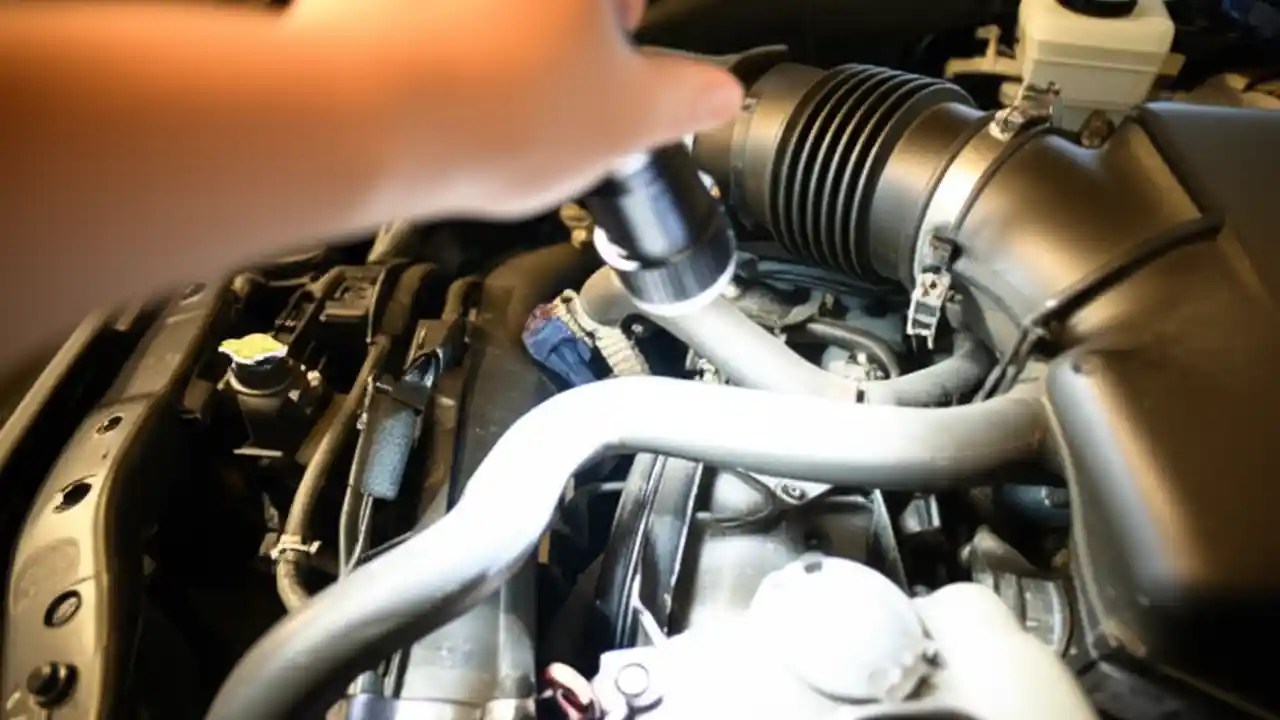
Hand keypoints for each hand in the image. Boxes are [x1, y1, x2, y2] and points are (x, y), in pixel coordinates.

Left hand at [287, 0, 743, 218]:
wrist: (359, 126)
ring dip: (492, 35)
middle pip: (550, 0)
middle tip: (551, 86)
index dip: (622, 15)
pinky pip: (419, 18)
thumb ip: (684, 100)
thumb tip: (715, 95)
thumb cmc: (486, 113)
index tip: (612, 51)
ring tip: (489, 99)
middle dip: (556, 27)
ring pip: (483, 12)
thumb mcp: (626, 122)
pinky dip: (433, 41)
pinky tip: (438, 93)